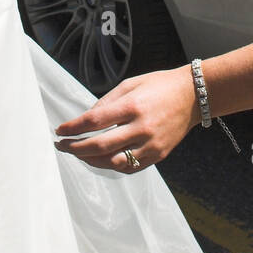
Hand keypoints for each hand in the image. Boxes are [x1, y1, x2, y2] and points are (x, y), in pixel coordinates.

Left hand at [54, 65, 200, 171]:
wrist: (192, 96)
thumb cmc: (159, 86)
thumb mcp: (130, 84)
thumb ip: (106, 102)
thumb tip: (86, 119)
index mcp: (132, 106)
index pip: (94, 121)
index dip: (73, 128)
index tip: (60, 130)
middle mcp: (141, 128)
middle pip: (100, 145)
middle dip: (75, 148)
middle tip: (62, 146)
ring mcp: (151, 144)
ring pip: (113, 162)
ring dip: (90, 160)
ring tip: (78, 154)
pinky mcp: (158, 155)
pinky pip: (130, 167)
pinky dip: (112, 165)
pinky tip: (101, 160)